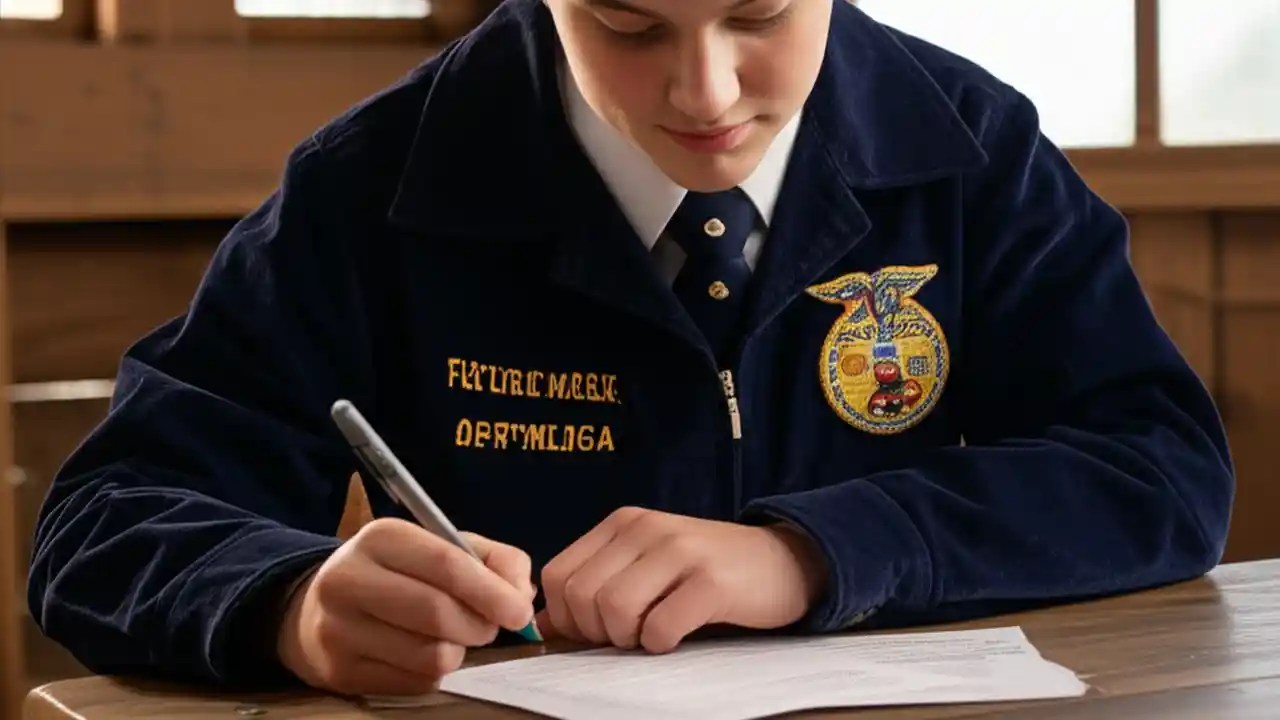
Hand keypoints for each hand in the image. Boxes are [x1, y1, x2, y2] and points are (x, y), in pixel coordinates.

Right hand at [276, 518, 535, 695]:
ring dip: (458, 651)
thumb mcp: (440, 546)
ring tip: (452, 637)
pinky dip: (434, 672)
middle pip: (438, 613)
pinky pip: (415, 682)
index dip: (491, 591)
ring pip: (430, 654)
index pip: (446, 564)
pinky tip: (422, 652)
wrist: (317, 609)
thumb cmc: (398, 573)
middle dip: (480, 626)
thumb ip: (493, 560)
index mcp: (380, 537)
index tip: (519, 612)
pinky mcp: (341, 672)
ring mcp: (339, 629)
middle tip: (490, 627)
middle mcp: (350, 579)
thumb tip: (522, 596)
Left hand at [538, 507, 826, 652]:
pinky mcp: (711, 582)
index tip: (595, 630)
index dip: (566, 616)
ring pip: (614, 609)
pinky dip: (661, 644)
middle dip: (596, 633)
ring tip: (652, 633)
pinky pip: (660, 627)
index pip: (558, 575)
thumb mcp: (646, 565)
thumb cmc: (706, 572)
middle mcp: (647, 529)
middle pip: (582, 596)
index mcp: (623, 523)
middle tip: (628, 636)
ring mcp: (680, 551)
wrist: (783, 561)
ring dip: (628, 638)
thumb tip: (543, 623)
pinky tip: (677, 635)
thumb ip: (597, 583)